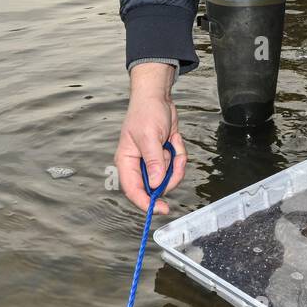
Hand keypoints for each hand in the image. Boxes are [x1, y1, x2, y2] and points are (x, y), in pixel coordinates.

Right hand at [115, 65, 186, 214]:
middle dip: (169, 176)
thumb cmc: (146, 112)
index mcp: (126, 162)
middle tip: (176, 160)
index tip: (160, 209)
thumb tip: (155, 184)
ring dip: (176, 163)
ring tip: (174, 142)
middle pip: (154, 187)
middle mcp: (138, 166)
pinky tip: (175, 139)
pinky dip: (179, 154)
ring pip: (168, 178)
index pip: (133, 190)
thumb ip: (153, 161)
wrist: (158, 98)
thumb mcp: (149, 136)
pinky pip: (175, 166)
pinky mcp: (163, 158)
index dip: (146, 203)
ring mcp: (152, 162)